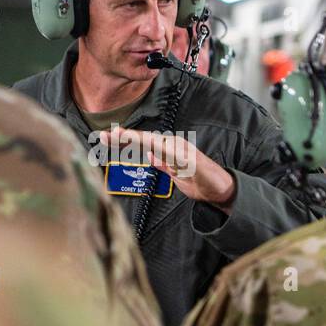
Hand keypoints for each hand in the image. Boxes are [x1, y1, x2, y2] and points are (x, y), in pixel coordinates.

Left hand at [107, 127, 236, 211]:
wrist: (221, 190)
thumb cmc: (199, 182)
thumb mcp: (175, 175)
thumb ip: (163, 165)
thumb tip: (150, 156)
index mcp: (169, 149)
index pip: (143, 142)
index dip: (124, 139)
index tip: (106, 137)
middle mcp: (175, 146)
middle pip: (145, 139)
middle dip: (124, 136)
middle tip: (104, 135)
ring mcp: (184, 153)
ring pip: (157, 143)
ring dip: (138, 139)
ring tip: (121, 136)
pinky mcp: (194, 162)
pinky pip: (176, 156)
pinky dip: (163, 152)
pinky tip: (150, 150)